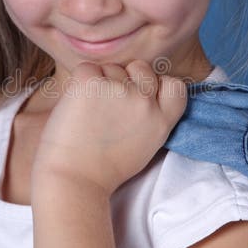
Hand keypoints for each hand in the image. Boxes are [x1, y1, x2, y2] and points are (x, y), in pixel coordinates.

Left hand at [31, 60, 187, 196]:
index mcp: (161, 120)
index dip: (157, 84)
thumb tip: (143, 91)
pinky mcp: (91, 82)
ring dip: (100, 82)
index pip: (175, 84)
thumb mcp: (145, 146)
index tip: (141, 96)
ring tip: (89, 114)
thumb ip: (150, 117)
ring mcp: (119, 90)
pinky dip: (79, 82)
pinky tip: (76, 106)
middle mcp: (144, 102)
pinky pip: (88, 68)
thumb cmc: (103, 168)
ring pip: (111, 68)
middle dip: (126, 78)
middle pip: (140, 67)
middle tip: (107, 107)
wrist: (73, 180)